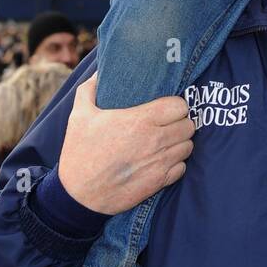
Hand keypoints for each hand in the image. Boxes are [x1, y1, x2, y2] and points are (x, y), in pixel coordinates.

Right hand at [58, 73, 194, 214]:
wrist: (78, 194)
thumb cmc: (79, 152)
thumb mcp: (79, 115)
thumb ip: (90, 89)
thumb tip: (98, 72)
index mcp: (140, 120)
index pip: (180, 106)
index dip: (176, 105)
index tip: (167, 107)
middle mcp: (155, 140)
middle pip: (189, 125)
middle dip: (181, 122)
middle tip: (169, 124)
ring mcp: (159, 162)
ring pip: (188, 146)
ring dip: (180, 142)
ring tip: (167, 141)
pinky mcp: (159, 182)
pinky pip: (181, 168)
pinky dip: (176, 163)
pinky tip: (163, 159)